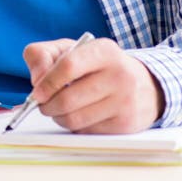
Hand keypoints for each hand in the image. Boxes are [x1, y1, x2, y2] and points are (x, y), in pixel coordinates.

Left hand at [23, 37, 164, 133]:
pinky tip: (79, 115)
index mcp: (104, 50)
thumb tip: (36, 80)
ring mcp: (125, 101)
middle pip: (68, 98)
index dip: (48, 81)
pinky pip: (86, 131)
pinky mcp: (125, 124)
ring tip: (58, 110)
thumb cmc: (99, 65)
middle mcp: (119, 75)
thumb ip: (44, 55)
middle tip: (43, 104)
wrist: (145, 84)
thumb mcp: (72, 49)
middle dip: (47, 105)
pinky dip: (75, 126)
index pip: (69, 65)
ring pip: (75, 119)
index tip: (37, 92)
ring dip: (58, 117)